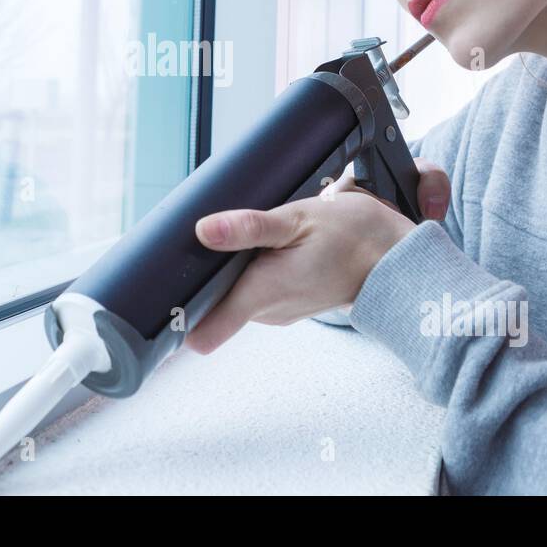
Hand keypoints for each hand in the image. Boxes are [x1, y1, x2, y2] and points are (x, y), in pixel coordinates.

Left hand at [184, 158, 450, 355]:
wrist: (394, 259)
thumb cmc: (353, 236)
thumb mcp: (299, 218)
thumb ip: (249, 226)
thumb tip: (203, 230)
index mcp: (264, 291)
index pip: (205, 328)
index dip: (174, 320)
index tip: (151, 312)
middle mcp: (266, 310)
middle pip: (210, 301)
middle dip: (198, 276)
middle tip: (197, 242)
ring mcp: (275, 312)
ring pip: (229, 295)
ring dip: (224, 272)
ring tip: (232, 241)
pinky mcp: (282, 306)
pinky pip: (249, 293)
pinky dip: (244, 274)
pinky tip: (254, 250)